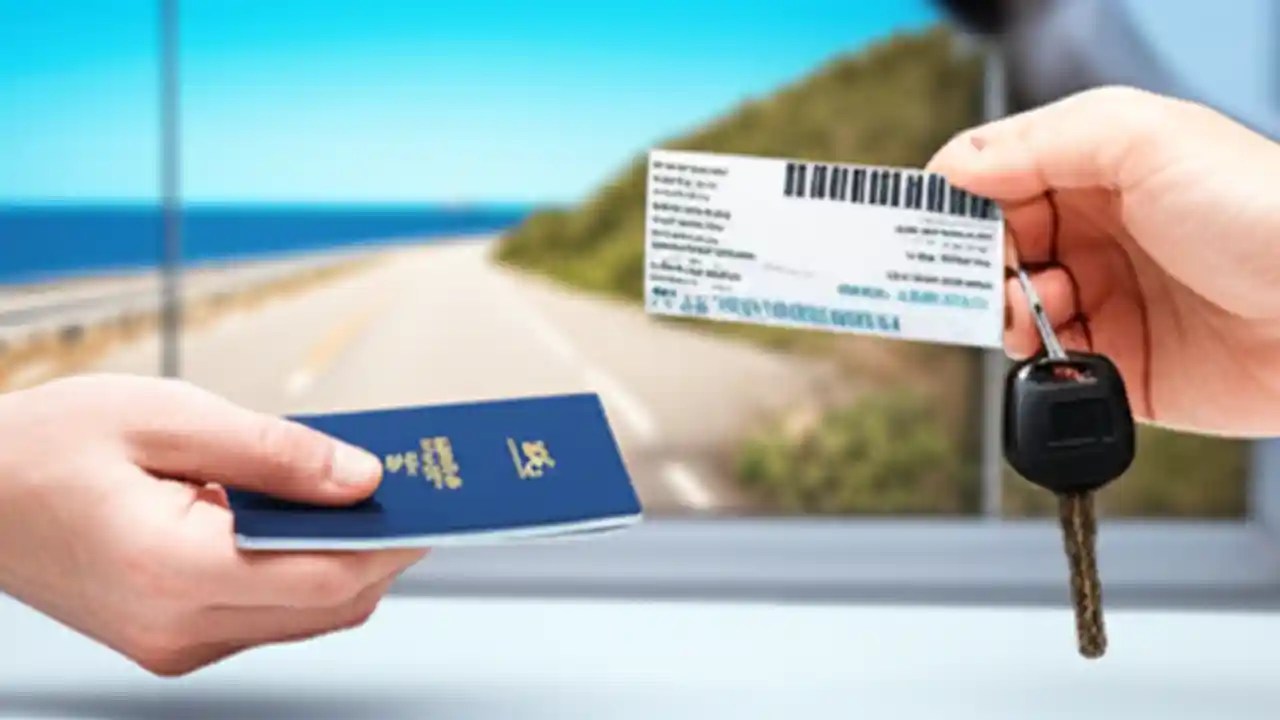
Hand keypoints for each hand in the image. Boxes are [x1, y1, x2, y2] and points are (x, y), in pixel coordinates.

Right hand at [0, 373, 425, 675]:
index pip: (326, 579)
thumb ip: (276, 452)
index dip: (394, 543)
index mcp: (172, 571)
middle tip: (411, 492)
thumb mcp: (168, 416)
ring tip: (359, 498)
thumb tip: (362, 477)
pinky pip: (264, 615)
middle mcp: (175, 628)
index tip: (438, 505)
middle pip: (326, 606)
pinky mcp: (168, 639)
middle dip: (380, 551)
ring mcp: (170, 644)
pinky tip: (299, 522)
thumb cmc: (47, 445)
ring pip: (302, 616)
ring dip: (341, 562)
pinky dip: (297, 573)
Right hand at [928, 86, 1279, 435]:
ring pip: (1011, 312)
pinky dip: (1036, 362)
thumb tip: (953, 168)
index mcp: (1099, 170)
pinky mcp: (1120, 368)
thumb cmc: (1263, 211)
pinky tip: (1055, 346)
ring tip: (1033, 308)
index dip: (958, 200)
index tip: (924, 224)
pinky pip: (1049, 369)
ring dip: (1004, 312)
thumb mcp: (1145, 139)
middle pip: (993, 250)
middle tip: (976, 273)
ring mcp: (1108, 302)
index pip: (998, 179)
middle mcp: (1098, 235)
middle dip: (973, 263)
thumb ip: (1039, 144)